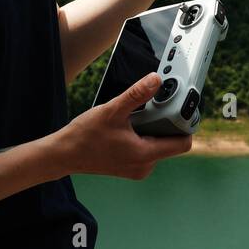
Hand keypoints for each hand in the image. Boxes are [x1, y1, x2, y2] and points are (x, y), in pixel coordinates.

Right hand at [58, 73, 191, 178]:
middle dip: (165, 123)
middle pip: (171, 142)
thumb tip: (156, 80)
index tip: (181, 109)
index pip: (183, 144)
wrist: (63, 155)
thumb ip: (136, 94)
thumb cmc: (84, 136)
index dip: (185, 125)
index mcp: (145, 155)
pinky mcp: (130, 166)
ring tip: (135, 119)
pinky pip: (147, 149)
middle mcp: (145, 166)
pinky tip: (127, 128)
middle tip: (152, 108)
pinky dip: (143, 136)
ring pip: (159, 145)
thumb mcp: (112, 110)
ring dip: (152, 130)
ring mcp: (138, 168)